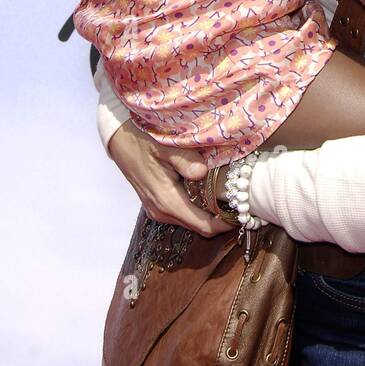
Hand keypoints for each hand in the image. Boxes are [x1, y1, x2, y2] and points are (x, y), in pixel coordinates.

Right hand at [107, 119, 234, 235]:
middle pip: (198, 226)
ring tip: (229, 196)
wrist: (121, 139)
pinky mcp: (157, 203)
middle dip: (220, 219)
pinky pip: (182, 212)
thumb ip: (185, 160)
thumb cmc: (143, 140)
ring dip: (209, 214)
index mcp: (167, 200)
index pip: (202, 225)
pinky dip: (198, 207)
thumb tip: (202, 172)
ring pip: (190, 220)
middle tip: (243, 202)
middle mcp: (162, 211)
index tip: (244, 212)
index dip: (224, 224)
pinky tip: (209, 191)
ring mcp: (158, 209)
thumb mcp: (165, 146)